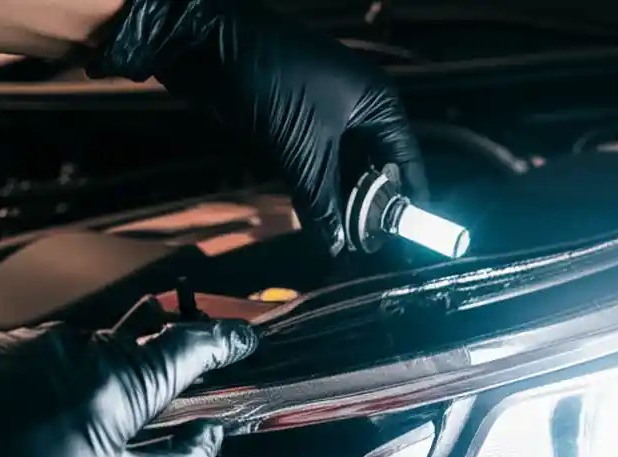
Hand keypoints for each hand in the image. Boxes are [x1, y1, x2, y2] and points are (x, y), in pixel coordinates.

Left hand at [0, 320, 256, 456]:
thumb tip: (207, 439)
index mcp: (116, 380)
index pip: (191, 344)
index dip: (227, 340)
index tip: (246, 338)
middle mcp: (74, 346)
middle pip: (140, 350)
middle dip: (154, 382)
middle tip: (153, 423)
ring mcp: (26, 343)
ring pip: (90, 356)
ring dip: (98, 391)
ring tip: (73, 446)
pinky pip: (43, 360)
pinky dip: (54, 390)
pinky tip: (34, 433)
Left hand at [90, 0, 426, 254]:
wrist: (209, 47)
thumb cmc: (273, 84)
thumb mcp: (304, 149)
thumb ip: (323, 202)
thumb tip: (338, 248)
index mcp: (377, 105)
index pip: (406, 159)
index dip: (407, 199)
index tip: (407, 238)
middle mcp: (359, 111)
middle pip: (376, 169)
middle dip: (370, 208)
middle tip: (368, 249)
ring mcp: (326, 117)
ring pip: (343, 171)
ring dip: (341, 204)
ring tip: (344, 245)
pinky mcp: (296, 126)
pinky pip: (315, 167)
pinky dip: (317, 192)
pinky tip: (318, 222)